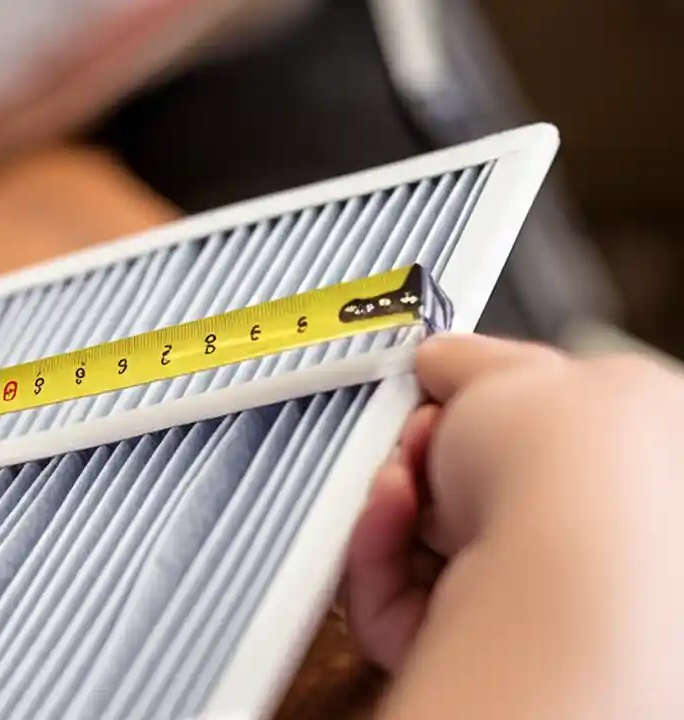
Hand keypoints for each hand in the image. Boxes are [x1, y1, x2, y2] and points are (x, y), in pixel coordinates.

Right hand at [346, 334, 683, 717]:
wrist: (559, 567)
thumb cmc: (573, 470)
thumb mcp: (516, 369)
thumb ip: (468, 360)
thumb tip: (437, 357)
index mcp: (640, 461)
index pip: (544, 430)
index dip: (485, 404)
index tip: (443, 387)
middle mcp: (595, 537)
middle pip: (475, 487)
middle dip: (424, 452)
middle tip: (413, 429)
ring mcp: (537, 593)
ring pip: (427, 542)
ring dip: (394, 496)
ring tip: (397, 471)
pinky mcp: (475, 642)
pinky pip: (399, 595)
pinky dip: (378, 546)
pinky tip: (392, 506)